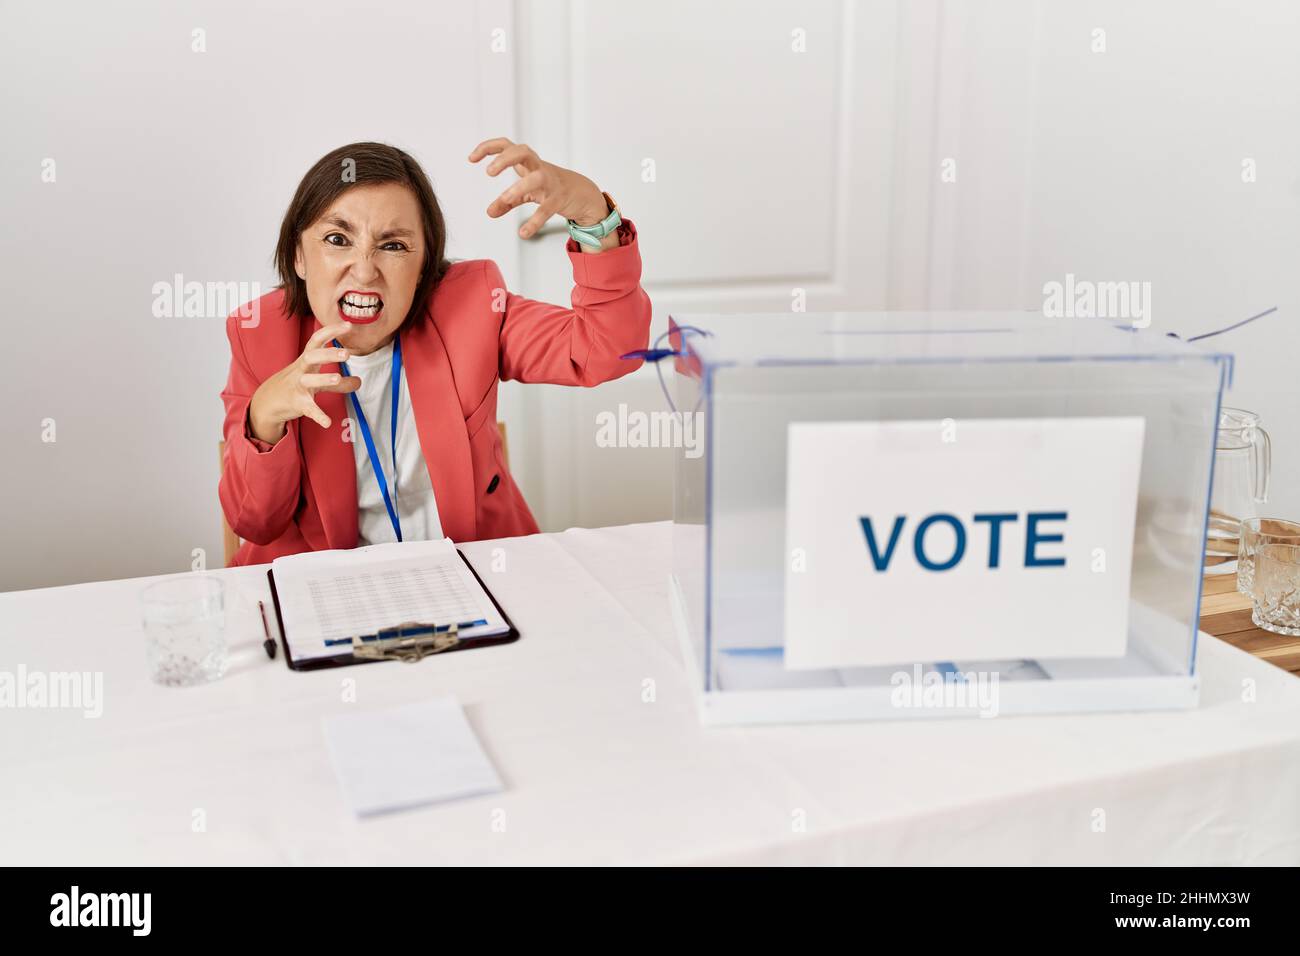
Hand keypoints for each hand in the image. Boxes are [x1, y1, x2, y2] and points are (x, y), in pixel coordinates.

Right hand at [248, 321, 360, 443]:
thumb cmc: (296, 385)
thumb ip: (338, 382)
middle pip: (312, 357)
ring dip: (322, 378)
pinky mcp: (297, 403)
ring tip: (338, 378)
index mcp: (307, 360)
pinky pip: (308, 409)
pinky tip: (328, 422)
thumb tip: (359, 381)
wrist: (268, 401)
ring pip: (308, 380)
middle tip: (346, 353)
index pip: (317, 341)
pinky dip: (318, 415)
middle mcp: (301, 370)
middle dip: (327, 354)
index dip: (331, 331)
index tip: (348, 325)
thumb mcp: (317, 381)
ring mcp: (298, 386)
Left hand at [468, 137, 609, 238]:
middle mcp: (539, 167)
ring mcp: (551, 182)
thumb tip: (489, 212)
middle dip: (505, 158)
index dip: (488, 148)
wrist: (582, 193)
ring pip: (536, 178)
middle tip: (489, 173)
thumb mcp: (526, 192)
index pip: (506, 145)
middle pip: (523, 151)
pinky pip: (547, 209)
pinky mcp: (560, 199)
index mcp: (528, 162)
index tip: (471, 159)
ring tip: (505, 198)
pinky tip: (523, 233)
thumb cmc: (550, 186)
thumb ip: (507, 201)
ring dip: (519, 187)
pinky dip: (535, 221)